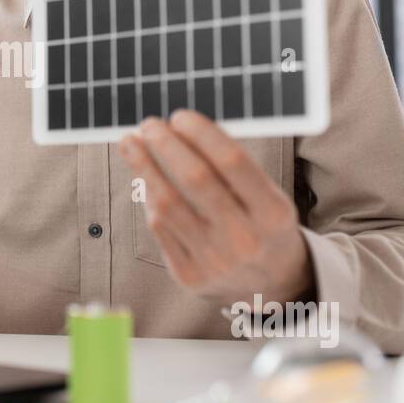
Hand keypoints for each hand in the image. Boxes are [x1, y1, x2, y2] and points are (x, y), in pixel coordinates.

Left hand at [117, 110, 311, 303]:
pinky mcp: (189, 276)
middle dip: (165, 145)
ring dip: (143, 167)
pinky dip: (148, 198)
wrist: (272, 287)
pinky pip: (159, 228)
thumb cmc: (264, 227)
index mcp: (272, 213)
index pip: (231, 161)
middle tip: (149, 125)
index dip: (201, 133)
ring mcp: (215, 261)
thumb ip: (233, 168)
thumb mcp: (268, 197)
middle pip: (194, 179)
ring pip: (167, 204)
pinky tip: (143, 178)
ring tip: (131, 144)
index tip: (179, 116)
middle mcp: (245, 239)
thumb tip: (179, 129)